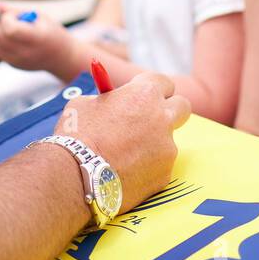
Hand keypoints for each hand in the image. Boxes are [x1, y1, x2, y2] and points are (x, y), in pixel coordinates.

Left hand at [0, 8, 77, 78]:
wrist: (61, 57)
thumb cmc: (50, 32)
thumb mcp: (39, 17)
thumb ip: (16, 12)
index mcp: (37, 38)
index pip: (11, 29)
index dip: (6, 18)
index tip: (9, 13)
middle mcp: (26, 52)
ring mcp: (19, 61)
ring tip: (6, 24)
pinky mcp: (13, 65)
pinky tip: (8, 35)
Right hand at [50, 72, 190, 211]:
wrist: (76, 176)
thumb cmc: (77, 135)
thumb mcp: (86, 103)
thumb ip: (107, 99)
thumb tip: (112, 101)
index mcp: (145, 94)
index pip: (164, 82)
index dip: (152, 89)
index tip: (143, 97)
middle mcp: (163, 118)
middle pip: (182, 107)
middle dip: (169, 111)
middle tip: (150, 120)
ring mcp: (167, 148)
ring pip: (168, 141)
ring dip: (153, 144)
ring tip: (124, 155)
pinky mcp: (165, 175)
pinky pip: (160, 166)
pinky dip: (146, 168)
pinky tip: (124, 172)